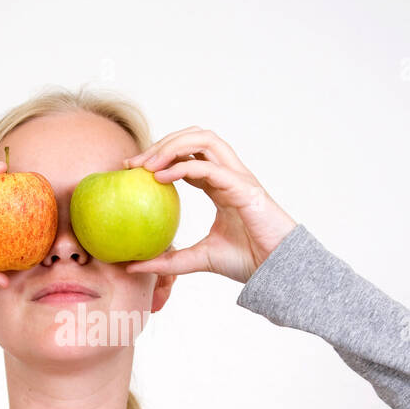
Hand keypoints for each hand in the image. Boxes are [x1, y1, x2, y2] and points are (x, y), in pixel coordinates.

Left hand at [120, 126, 296, 283]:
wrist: (277, 271)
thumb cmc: (248, 261)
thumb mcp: (198, 259)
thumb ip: (168, 261)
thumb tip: (132, 267)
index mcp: (221, 185)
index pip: (188, 155)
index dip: (160, 155)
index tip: (132, 170)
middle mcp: (230, 174)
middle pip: (194, 137)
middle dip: (162, 143)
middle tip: (134, 164)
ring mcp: (238, 177)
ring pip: (205, 139)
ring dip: (173, 145)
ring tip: (147, 164)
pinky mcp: (244, 187)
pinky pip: (210, 166)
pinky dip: (183, 166)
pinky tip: (160, 177)